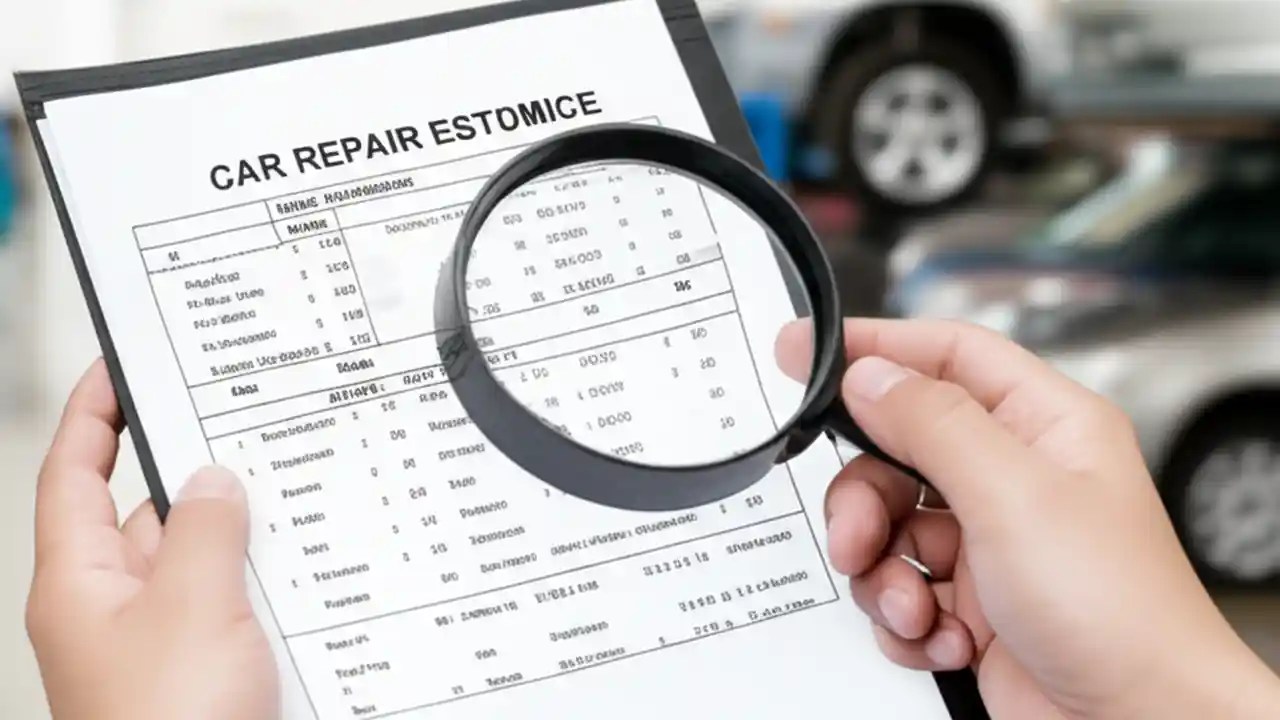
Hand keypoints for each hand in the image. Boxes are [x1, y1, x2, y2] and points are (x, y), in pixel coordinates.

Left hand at [26, 360, 277, 719]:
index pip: (74, 474)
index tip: (122, 365)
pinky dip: (266, 581)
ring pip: (203, 559)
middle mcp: (117, 608)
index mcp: (82, 583)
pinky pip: (235, 603)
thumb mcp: (190, 608)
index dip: (93, 414)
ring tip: (293, 491)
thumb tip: (211, 478)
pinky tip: (308, 566)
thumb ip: (203, 530)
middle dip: (197, 470)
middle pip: (150, 513)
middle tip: (247, 418)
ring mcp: (165, 642)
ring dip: (244, 532)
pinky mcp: (210, 670)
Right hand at [777, 319, 1279, 718]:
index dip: (875, 348)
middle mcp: (1015, 477)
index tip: (804, 353)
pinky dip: (904, 618)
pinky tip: (943, 639)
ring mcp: (990, 542)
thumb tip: (871, 375)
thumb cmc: (1118, 612)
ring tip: (913, 608)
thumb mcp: (1013, 496)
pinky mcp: (970, 602)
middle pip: (898, 450)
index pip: (946, 357)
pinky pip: (898, 587)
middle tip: (856, 537)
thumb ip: (932, 424)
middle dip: (865, 500)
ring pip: (888, 526)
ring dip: (884, 574)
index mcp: (1045, 426)